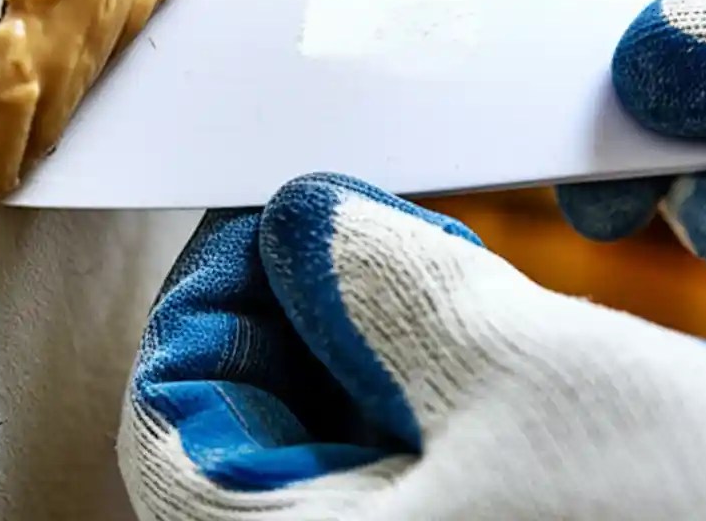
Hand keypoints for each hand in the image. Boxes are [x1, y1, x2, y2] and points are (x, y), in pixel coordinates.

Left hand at [118, 173, 705, 519]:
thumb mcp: (533, 375)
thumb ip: (393, 283)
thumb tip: (310, 220)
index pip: (171, 413)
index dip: (207, 295)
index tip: (273, 215)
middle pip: (249, 436)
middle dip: (300, 317)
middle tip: (365, 233)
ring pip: (335, 460)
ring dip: (371, 356)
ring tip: (447, 279)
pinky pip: (415, 490)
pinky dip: (433, 411)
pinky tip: (496, 356)